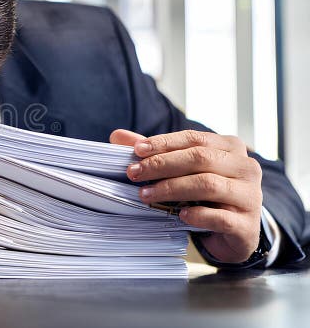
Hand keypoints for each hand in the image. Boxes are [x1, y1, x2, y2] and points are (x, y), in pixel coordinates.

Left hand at [110, 129, 262, 263]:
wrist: (235, 233)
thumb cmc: (206, 196)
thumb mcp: (182, 171)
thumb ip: (154, 153)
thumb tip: (117, 136)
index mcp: (230, 148)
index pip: (194, 138)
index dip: (164, 143)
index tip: (136, 150)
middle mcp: (245, 168)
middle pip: (200, 158)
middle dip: (162, 165)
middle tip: (134, 174)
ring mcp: (251, 196)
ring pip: (208, 184)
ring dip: (171, 188)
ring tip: (145, 195)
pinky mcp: (247, 225)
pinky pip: (220, 216)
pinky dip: (197, 214)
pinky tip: (180, 215)